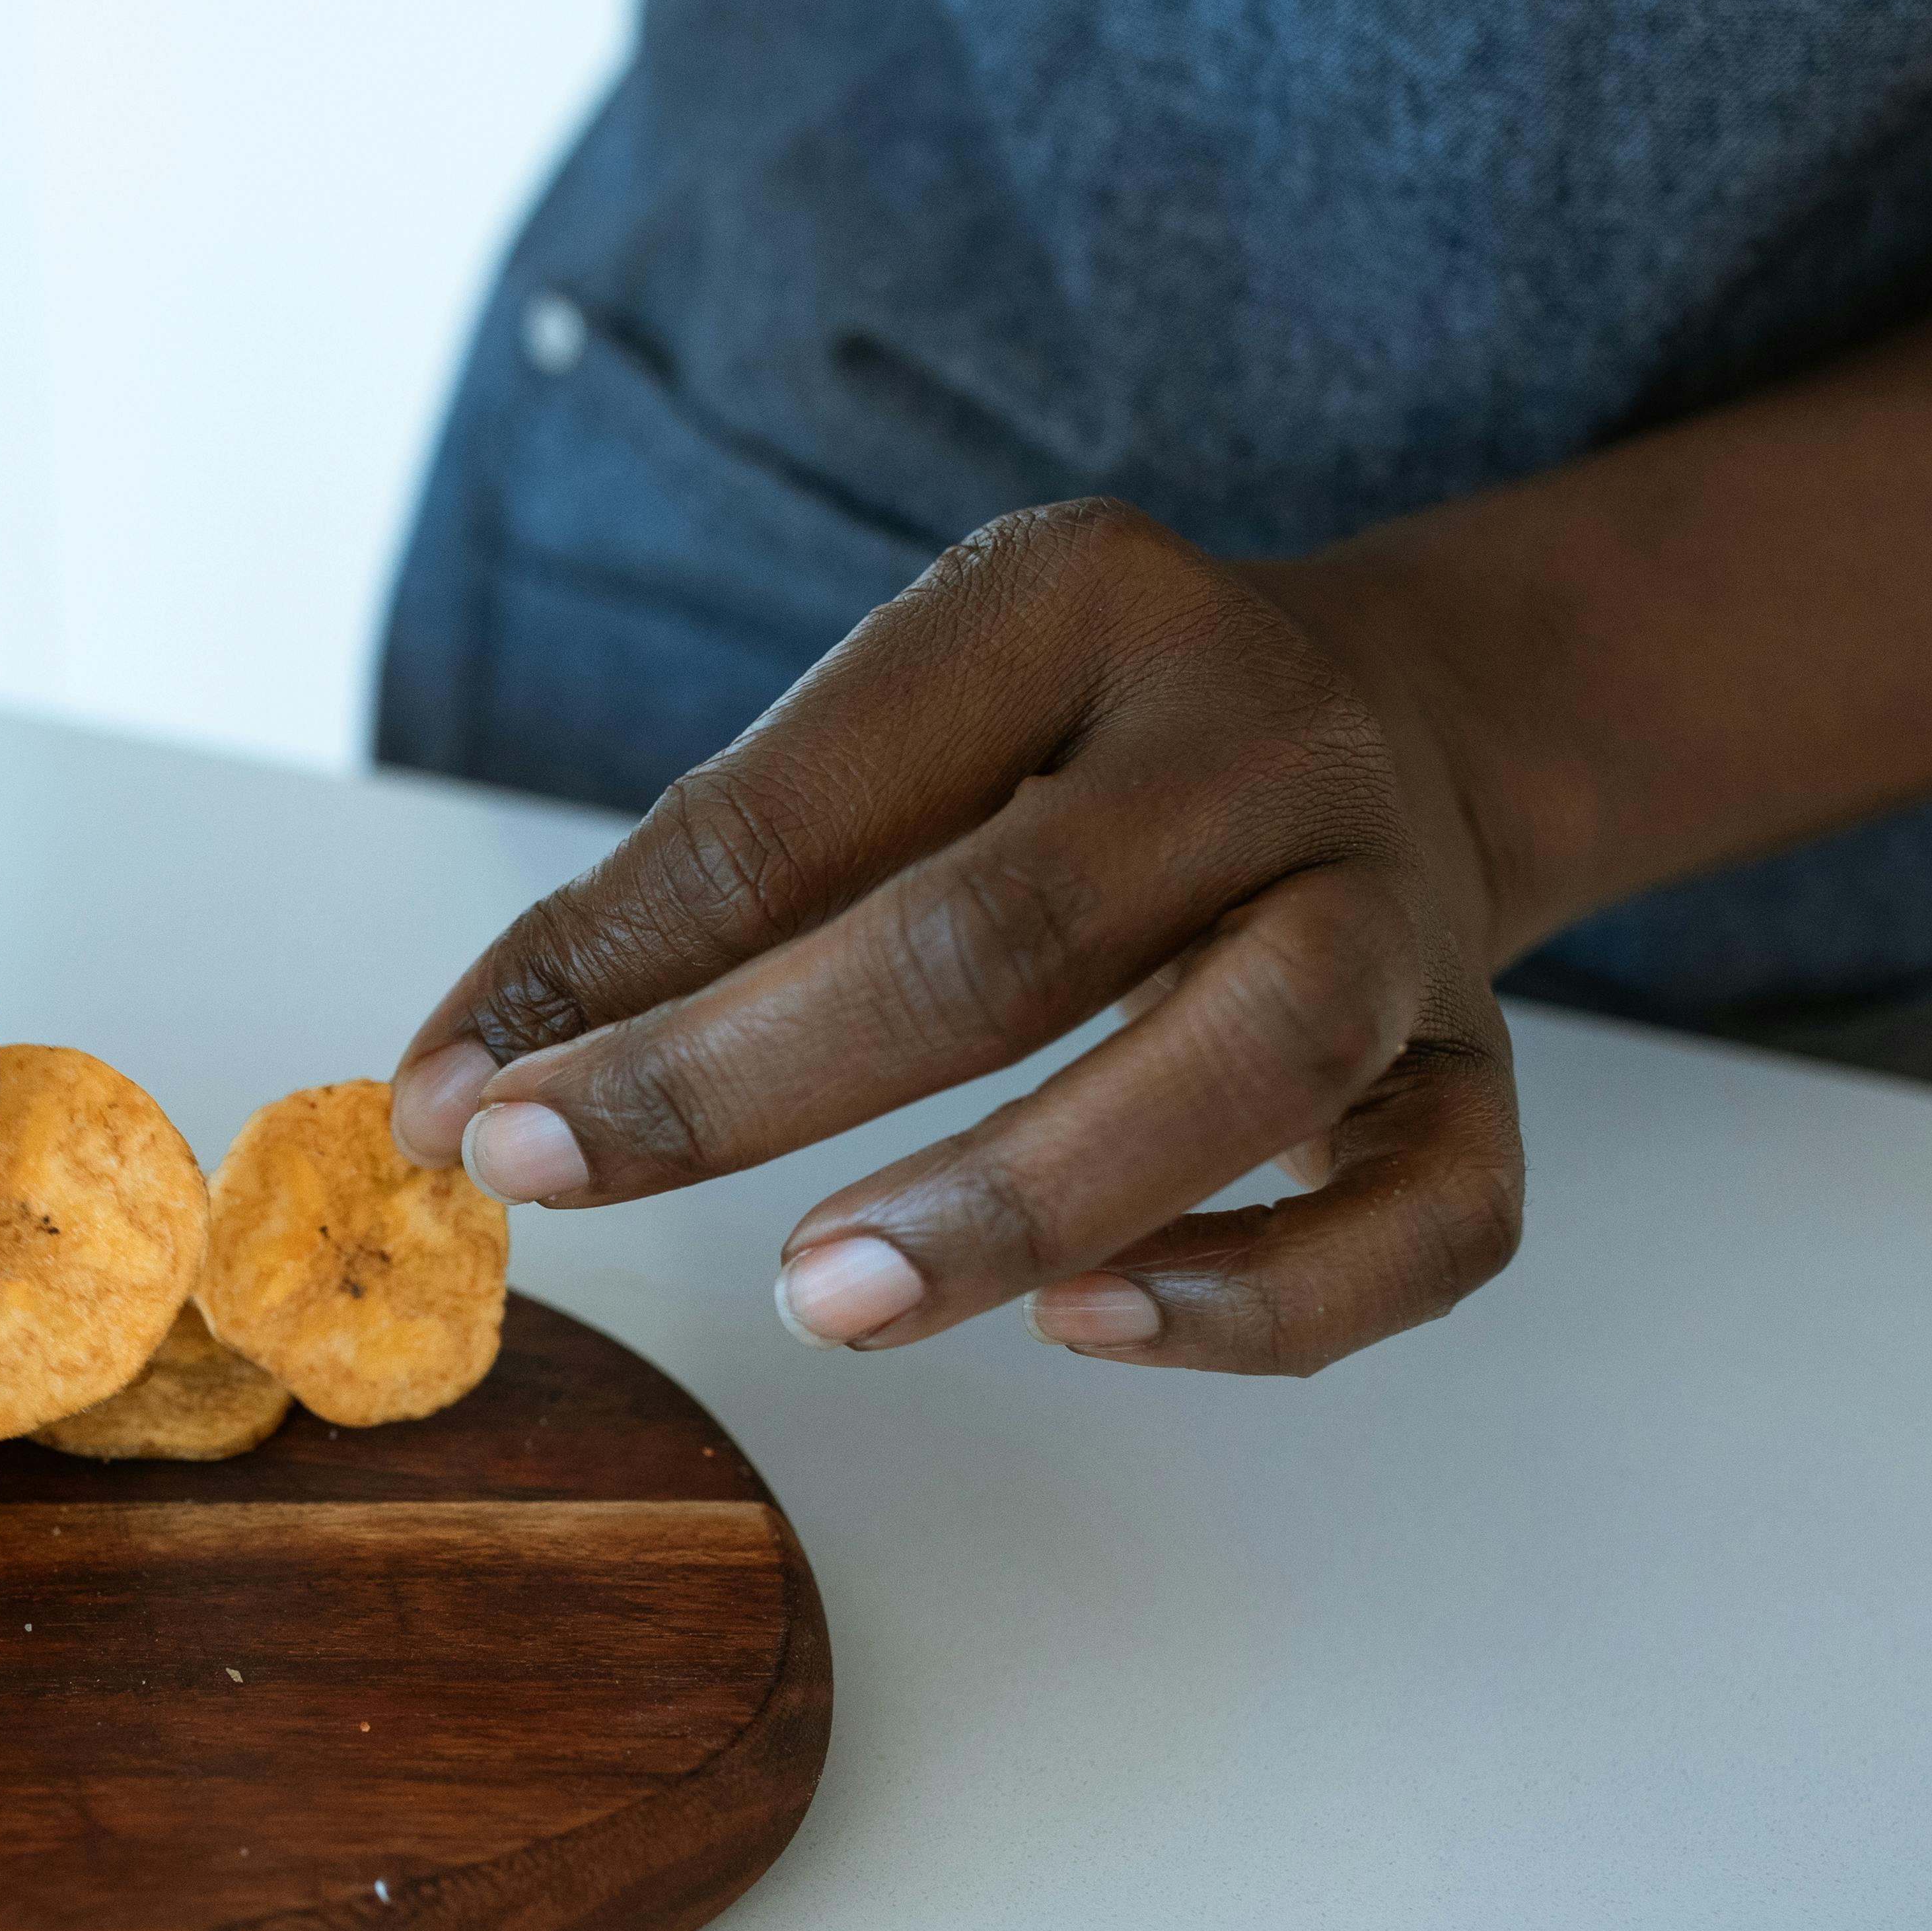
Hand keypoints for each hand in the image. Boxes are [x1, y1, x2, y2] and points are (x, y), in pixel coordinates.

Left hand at [384, 501, 1525, 1375]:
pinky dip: (1264, 1301)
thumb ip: (684, 900)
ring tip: (822, 1299)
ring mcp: (1392, 903)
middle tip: (562, 1182)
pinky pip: (1429, 1217)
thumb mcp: (884, 750)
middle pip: (1006, 929)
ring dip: (1015, 1195)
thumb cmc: (1068, 765)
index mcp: (1077, 602)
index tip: (455, 1108)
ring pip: (1246, 1060)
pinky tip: (1088, 1328)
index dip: (607, 969)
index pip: (801, 801)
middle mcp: (1259, 734)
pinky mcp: (1480, 1068)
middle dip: (752, 1080)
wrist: (1399, 712)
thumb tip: (451, 1090)